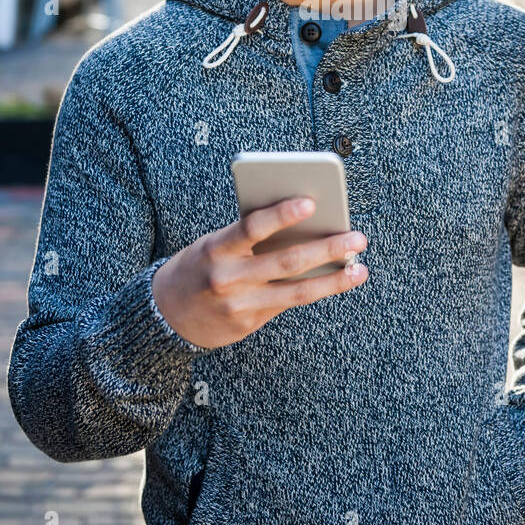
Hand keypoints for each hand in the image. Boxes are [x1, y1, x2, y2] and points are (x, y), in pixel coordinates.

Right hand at [151, 196, 367, 349]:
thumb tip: (302, 224)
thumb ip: (249, 237)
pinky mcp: (249, 322)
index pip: (251, 227)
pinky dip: (318, 290)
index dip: (281, 214)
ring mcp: (240, 304)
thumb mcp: (213, 245)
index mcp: (216, 248)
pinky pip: (289, 303)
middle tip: (357, 238)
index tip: (311, 202)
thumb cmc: (200, 266)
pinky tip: (340, 281)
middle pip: (286, 261)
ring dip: (333, 278)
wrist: (165, 314)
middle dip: (326, 248)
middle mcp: (228, 278)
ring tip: (359, 267)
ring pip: (296, 290)